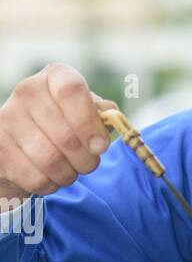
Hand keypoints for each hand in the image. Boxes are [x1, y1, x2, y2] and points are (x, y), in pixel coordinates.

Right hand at [0, 63, 117, 201]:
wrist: (23, 144)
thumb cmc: (64, 125)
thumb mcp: (85, 113)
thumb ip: (102, 115)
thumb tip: (110, 119)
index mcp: (54, 77)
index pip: (71, 91)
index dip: (89, 122)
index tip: (100, 145)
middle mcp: (27, 92)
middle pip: (66, 136)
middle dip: (87, 160)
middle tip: (89, 163)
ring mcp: (8, 119)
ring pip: (51, 160)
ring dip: (69, 174)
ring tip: (71, 170)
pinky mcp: (0, 150)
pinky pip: (35, 178)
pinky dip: (50, 184)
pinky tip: (50, 176)